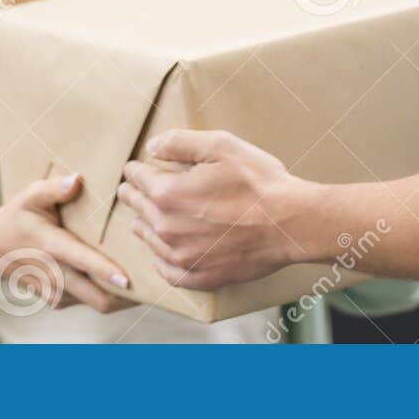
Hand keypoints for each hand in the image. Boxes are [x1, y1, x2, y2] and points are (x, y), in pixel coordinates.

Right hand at [0, 172, 134, 312]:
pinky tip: (120, 282)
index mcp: (53, 246)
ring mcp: (56, 291)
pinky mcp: (57, 300)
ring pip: (95, 303)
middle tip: (155, 283)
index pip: (82, 262)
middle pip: (97, 297)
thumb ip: (54, 188)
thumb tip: (77, 179)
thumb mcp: (30, 196)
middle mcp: (56, 274)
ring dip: (118, 296)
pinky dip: (103, 296)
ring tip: (146, 282)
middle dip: (126, 296)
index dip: (105, 272)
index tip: (129, 280)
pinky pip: (85, 303)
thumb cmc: (17, 217)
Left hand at [117, 130, 309, 290]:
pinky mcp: (199, 275)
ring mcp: (182, 256)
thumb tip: (151, 146)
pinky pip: (167, 271)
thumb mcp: (221, 146)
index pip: (139, 179)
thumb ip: (179, 142)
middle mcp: (167, 228)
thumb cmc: (259, 182)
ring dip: (143, 225)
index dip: (135, 170)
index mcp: (168, 194)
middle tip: (129, 190)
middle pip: (139, 209)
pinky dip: (159, 260)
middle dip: (133, 195)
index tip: (133, 168)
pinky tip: (161, 254)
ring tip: (139, 220)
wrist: (289, 223)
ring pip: (149, 239)